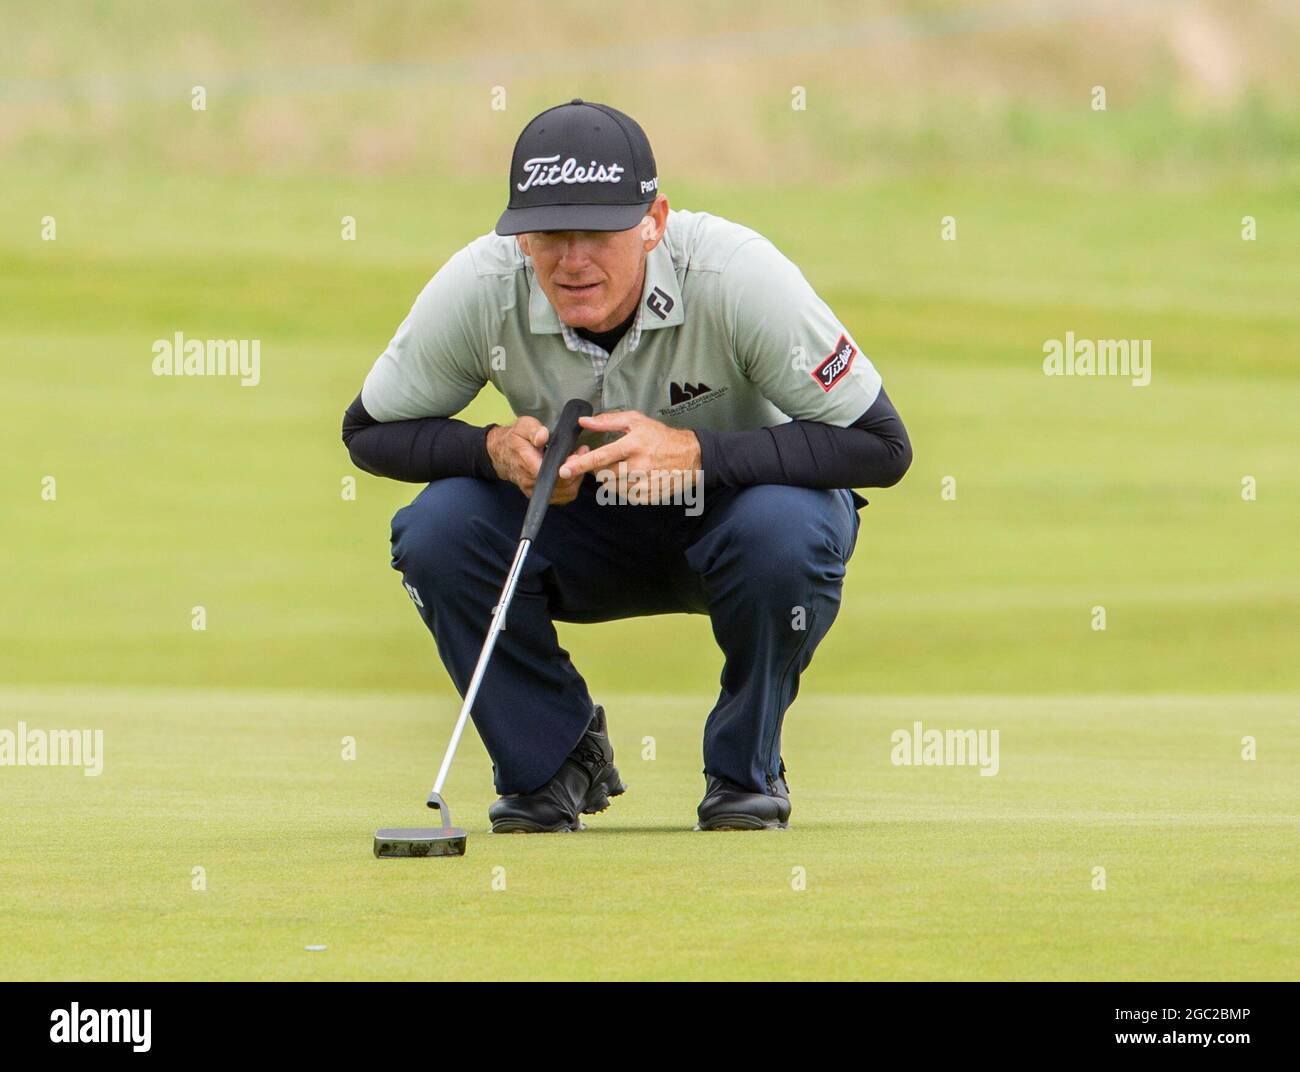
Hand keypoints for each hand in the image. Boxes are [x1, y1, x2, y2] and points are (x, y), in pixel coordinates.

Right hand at [487, 417, 588, 503]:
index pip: (552, 473)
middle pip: (562, 485)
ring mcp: (535, 491)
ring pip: (566, 493)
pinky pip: (562, 496)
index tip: (576, 454)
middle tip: (581, 453)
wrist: (501, 453)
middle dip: (576, 471)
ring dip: (576, 478)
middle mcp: (531, 482)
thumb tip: (542, 436)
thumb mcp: (523, 426)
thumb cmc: (514, 439)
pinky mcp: (540, 495)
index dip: (567, 466)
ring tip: (578, 461)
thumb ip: (533, 430)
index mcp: (527, 465)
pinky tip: (572, 471)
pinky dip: (572, 485)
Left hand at [559, 410, 701, 499]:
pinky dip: (623, 487)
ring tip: (626, 467)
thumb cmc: (661, 436)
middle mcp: (639, 466)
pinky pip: (624, 495)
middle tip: (610, 461)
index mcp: (634, 444)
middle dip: (600, 469)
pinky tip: (635, 477)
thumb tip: (584, 422)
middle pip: (603, 475)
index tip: (564, 470)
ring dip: (611, 479)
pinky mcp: (648, 497)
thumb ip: (607, 422)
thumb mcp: (636, 421)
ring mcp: (644, 484)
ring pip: (612, 487)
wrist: (691, 456)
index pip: (601, 457)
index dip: (580, 464)